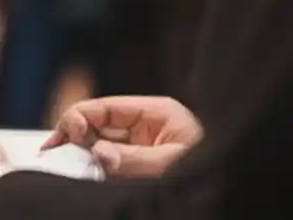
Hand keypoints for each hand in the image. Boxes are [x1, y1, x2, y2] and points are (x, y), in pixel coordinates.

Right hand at [42, 96, 202, 177]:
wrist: (238, 187)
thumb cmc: (214, 171)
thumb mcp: (173, 164)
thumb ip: (135, 159)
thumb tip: (100, 154)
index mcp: (158, 112)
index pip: (106, 106)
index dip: (79, 116)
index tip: (65, 135)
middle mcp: (147, 125)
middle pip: (99, 122)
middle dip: (76, 134)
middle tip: (53, 149)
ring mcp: (143, 145)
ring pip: (101, 142)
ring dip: (83, 152)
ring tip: (63, 160)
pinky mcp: (142, 164)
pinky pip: (111, 161)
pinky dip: (95, 165)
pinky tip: (83, 169)